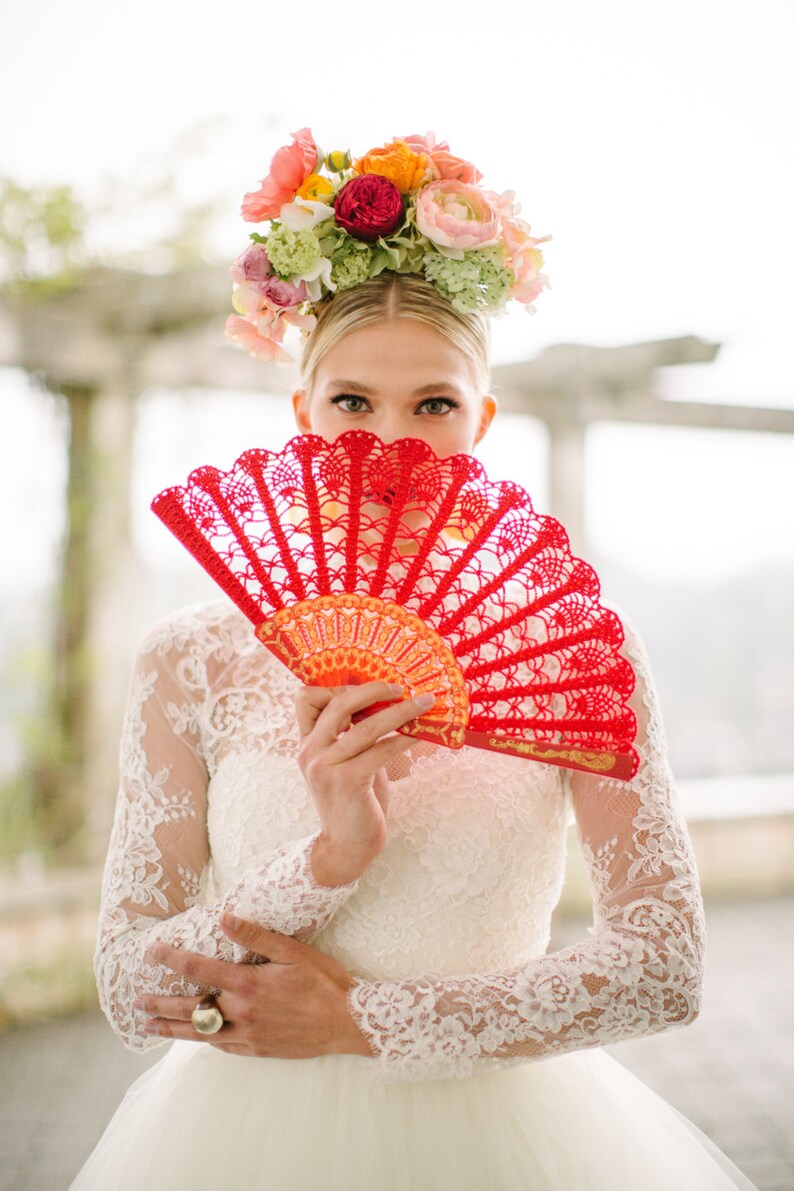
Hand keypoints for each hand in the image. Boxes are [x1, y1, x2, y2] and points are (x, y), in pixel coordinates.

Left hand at [137, 914, 372, 1057]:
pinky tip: (193, 1037)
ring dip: (172, 1028)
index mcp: (248, 984)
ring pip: (200, 1032)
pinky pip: (221, 1046)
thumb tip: (226, 919)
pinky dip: (202, 1040)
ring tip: (150, 1024)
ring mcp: (248, 1035)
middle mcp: (242, 1012)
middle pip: (191, 1007)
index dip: (172, 959)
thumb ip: (257, 936)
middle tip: (137, 999)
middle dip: (161, 1001)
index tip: (151, 951)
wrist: (348, 1023)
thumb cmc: (324, 982)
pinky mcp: (257, 1050)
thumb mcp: (294, 951)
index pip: (199, 970)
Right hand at [295, 682, 434, 885]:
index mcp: (307, 743)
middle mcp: (310, 751)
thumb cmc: (354, 802)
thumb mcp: (346, 762)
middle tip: (400, 688)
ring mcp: (325, 766)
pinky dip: (405, 738)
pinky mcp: (347, 781)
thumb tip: (386, 703)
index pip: (305, 699)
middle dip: (373, 689)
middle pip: (338, 702)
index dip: (334, 686)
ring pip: (367, 725)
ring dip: (401, 711)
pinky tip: (421, 735)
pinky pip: (381, 749)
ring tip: (424, 704)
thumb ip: (354, 735)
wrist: (347, 846)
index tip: (366, 687)